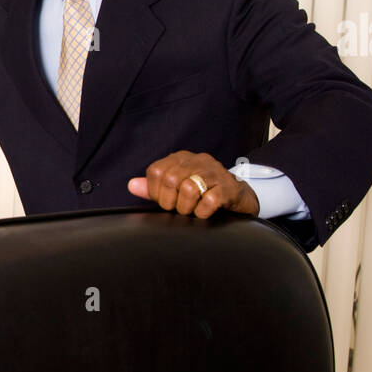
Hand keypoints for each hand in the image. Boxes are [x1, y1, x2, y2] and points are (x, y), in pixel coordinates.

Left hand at [127, 151, 258, 217]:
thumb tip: (132, 185)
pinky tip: (204, 213)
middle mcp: (198, 161)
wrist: (239, 197)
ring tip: (191, 210)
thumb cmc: (204, 192)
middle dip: (170, 202)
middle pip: (170, 180)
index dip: (155, 192)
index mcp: (182, 158)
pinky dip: (202, 212)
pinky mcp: (229, 188)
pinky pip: (209, 201)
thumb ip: (154, 187)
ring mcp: (215, 173)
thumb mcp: (177, 188)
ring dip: (186, 207)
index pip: (156, 171)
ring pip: (188, 189)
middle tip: (179, 208)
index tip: (165, 202)